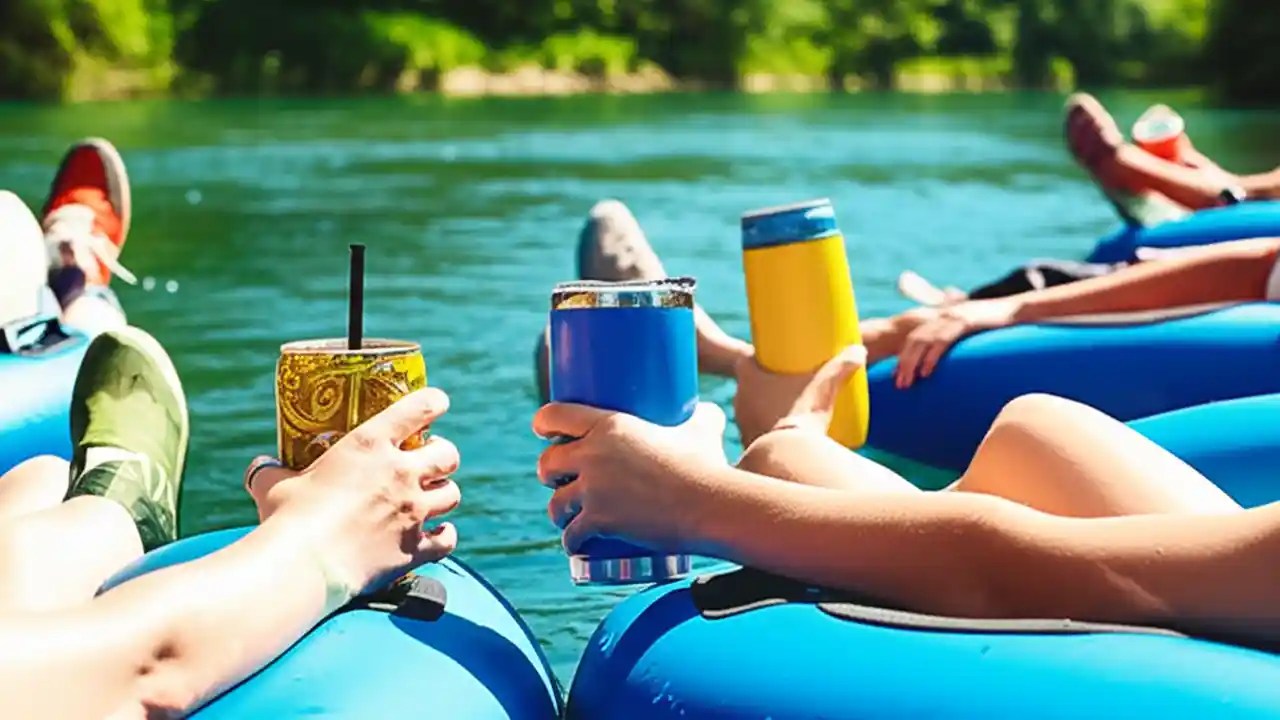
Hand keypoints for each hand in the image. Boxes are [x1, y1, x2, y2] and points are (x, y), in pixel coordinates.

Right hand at [256, 388, 461, 592]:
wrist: (304, 567)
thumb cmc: (288, 519)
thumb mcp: (274, 484)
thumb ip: (272, 471)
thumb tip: (260, 466)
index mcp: (370, 444)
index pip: (420, 408)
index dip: (434, 402)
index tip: (437, 403)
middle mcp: (401, 473)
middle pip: (448, 454)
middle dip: (442, 454)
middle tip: (428, 459)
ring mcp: (413, 511)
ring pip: (452, 493)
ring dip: (443, 492)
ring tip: (431, 495)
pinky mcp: (415, 548)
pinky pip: (447, 539)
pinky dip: (445, 535)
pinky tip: (439, 532)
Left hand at [532, 402, 727, 554]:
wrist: (711, 505)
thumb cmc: (708, 465)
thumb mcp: (701, 429)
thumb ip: (699, 416)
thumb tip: (710, 412)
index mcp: (609, 424)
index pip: (555, 416)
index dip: (543, 423)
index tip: (545, 432)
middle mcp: (594, 454)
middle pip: (547, 462)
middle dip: (548, 472)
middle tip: (560, 478)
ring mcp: (594, 489)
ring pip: (555, 502)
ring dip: (557, 510)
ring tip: (567, 514)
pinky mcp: (600, 521)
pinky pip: (571, 535)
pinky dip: (571, 542)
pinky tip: (575, 544)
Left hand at [732, 345, 867, 445]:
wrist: (789, 459)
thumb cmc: (801, 416)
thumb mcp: (824, 388)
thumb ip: (840, 368)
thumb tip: (859, 351)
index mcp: (749, 379)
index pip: (745, 360)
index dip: (759, 357)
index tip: (775, 358)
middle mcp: (739, 400)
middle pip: (749, 385)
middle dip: (765, 383)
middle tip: (787, 382)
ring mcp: (741, 424)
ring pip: (750, 409)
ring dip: (762, 407)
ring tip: (785, 407)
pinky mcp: (748, 445)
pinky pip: (753, 433)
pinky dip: (764, 431)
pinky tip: (778, 433)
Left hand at [893, 298, 1017, 388]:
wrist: (1016, 310)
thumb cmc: (995, 325)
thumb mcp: (970, 332)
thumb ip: (956, 340)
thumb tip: (949, 362)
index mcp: (941, 318)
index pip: (914, 338)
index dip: (903, 356)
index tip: (896, 375)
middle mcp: (942, 316)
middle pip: (914, 340)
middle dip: (903, 363)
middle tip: (898, 385)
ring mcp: (952, 317)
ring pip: (923, 341)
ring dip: (912, 363)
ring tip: (907, 382)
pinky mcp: (965, 321)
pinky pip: (943, 341)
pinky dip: (932, 357)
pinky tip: (926, 372)